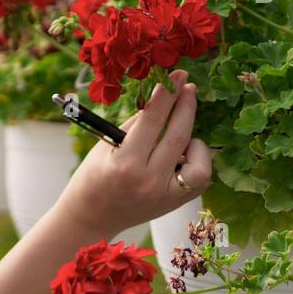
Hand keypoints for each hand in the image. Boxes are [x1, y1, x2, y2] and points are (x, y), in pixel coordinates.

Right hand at [53, 69, 212, 241]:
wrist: (92, 217)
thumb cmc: (93, 178)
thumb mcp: (106, 147)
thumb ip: (135, 126)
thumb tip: (161, 100)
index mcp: (125, 164)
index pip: (152, 120)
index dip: (166, 94)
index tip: (177, 76)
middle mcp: (149, 181)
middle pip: (178, 134)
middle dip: (185, 105)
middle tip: (189, 86)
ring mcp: (166, 195)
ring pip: (198, 158)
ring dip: (192, 139)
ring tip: (178, 137)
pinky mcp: (176, 203)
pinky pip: (200, 176)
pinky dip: (197, 160)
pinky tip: (182, 156)